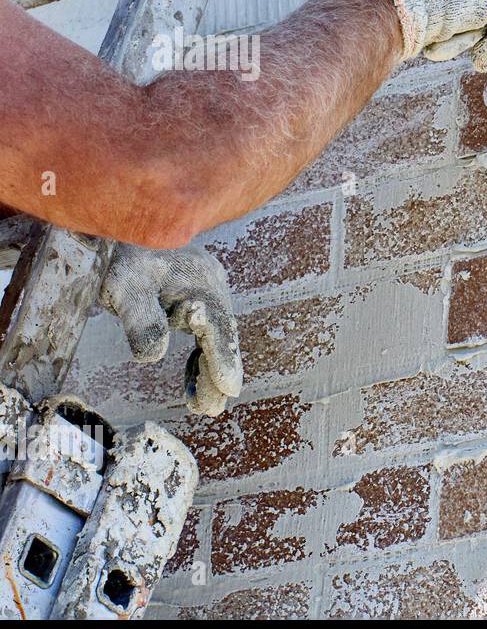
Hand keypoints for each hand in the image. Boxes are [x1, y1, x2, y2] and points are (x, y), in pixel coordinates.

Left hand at [99, 244, 241, 415]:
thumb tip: (153, 356)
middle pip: (221, 335)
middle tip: (208, 408)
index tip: (229, 389)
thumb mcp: (125, 288)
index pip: (218, 330)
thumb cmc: (117, 253)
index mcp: (202, 283)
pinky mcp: (192, 290)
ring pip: (215, 333)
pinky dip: (201, 352)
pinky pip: (204, 326)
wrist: (115, 220)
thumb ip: (141, 321)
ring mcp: (204, 287)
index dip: (224, 361)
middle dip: (217, 371)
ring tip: (202, 401)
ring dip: (209, 365)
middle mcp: (210, 284)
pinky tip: (192, 371)